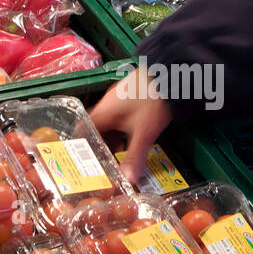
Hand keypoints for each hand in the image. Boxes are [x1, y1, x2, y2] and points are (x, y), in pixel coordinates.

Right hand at [90, 67, 172, 183]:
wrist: (170, 74)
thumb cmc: (152, 98)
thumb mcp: (144, 132)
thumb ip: (135, 156)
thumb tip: (128, 179)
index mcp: (102, 112)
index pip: (82, 131)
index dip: (83, 147)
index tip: (87, 161)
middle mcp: (106, 105)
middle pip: (97, 130)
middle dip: (101, 148)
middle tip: (105, 165)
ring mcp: (118, 100)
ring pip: (110, 125)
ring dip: (114, 141)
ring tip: (119, 157)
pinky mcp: (130, 97)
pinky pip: (120, 119)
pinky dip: (123, 132)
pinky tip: (132, 140)